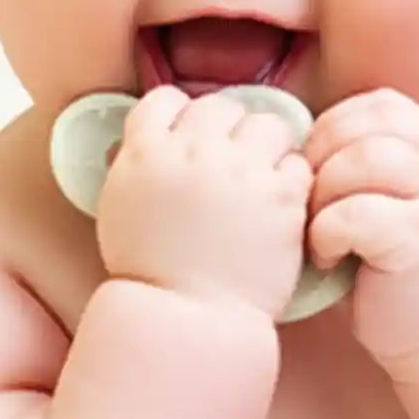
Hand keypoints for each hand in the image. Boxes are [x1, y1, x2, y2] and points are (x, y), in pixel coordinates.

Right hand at [97, 86, 312, 318]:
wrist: (186, 319)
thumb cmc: (150, 274)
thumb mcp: (120, 209)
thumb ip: (135, 168)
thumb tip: (144, 146)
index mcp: (146, 152)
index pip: (164, 99)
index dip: (179, 114)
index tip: (188, 134)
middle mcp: (193, 152)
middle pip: (218, 106)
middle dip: (226, 128)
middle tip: (231, 158)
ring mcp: (240, 170)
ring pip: (266, 123)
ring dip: (266, 144)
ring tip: (262, 173)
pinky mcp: (280, 196)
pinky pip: (297, 161)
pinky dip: (292, 175)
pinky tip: (281, 198)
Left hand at [304, 89, 418, 362]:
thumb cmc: (388, 262)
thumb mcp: (378, 197)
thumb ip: (353, 160)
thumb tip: (284, 138)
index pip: (379, 104)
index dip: (333, 128)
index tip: (314, 169)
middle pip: (366, 127)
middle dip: (320, 158)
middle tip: (305, 202)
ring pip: (363, 160)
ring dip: (323, 193)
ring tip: (315, 229)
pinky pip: (358, 214)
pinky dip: (328, 233)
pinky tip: (328, 258)